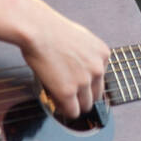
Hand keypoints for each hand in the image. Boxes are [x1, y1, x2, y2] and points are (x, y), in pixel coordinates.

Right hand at [20, 0, 110, 118]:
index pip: (100, 78)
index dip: (87, 83)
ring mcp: (84, 81)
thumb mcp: (79, 38)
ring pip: (85, 106)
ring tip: (61, 101)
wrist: (37, 29)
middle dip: (83, 97)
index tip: (76, 85)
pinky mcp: (68, 92)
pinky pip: (72, 112)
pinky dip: (65, 112)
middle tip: (70, 97)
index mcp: (103, 54)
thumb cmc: (50, 29)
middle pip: (96, 95)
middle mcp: (98, 69)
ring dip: (74, 105)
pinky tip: (57, 105)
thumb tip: (79, 69)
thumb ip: (85, 54)